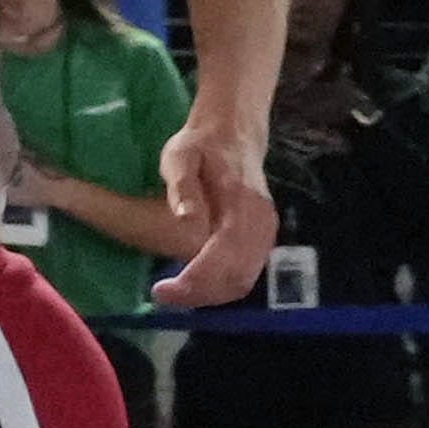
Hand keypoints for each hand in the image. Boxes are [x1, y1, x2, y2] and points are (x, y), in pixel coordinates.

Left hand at [149, 116, 275, 312]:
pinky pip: (245, 275)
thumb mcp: (179, 155)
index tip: (161, 290)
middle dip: (199, 294)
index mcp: (241, 201)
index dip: (194, 280)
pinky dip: (220, 288)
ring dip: (209, 295)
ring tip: (176, 292)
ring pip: (243, 281)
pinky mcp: (263, 240)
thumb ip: (182, 186)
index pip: (224, 253)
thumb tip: (185, 220)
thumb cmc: (202, 144)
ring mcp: (266, 232)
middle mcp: (260, 222)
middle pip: (236, 277)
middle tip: (163, 295)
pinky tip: (194, 284)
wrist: (235, 132)